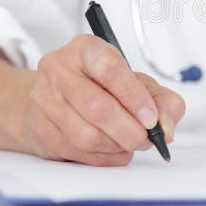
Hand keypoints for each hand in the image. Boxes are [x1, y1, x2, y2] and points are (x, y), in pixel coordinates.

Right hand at [25, 35, 184, 165]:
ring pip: (86, 135)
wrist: (63, 99)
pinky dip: (103, 157)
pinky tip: (111, 148)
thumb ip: (164, 102)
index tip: (150, 118)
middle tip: (145, 139)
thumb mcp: (141, 85)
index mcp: (86, 49)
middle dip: (129, 130)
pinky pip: (77, 153)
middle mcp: (59, 68)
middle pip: (97, 107)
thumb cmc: (105, 88)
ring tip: (128, 142)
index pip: (109, 68)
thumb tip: (165, 128)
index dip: (134, 97)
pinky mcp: (40, 128)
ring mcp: (45, 98)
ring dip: (116, 146)